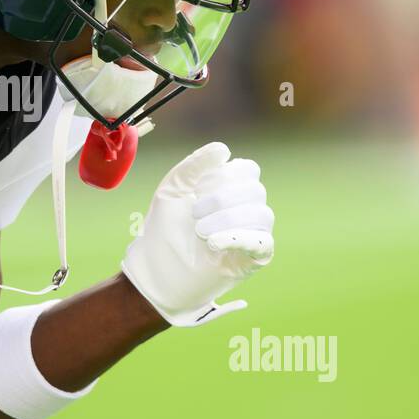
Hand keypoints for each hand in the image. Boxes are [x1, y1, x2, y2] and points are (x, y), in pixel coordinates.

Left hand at [122, 141, 273, 326]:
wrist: (156, 269)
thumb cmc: (164, 227)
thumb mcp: (173, 188)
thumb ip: (194, 164)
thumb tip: (223, 149)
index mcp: (231, 188)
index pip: (247, 170)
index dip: (224, 175)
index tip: (198, 188)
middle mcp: (246, 208)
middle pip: (255, 190)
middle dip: (222, 198)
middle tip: (194, 213)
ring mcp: (252, 233)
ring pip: (261, 214)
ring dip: (227, 219)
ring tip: (200, 231)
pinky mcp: (253, 259)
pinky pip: (262, 242)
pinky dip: (239, 238)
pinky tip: (214, 243)